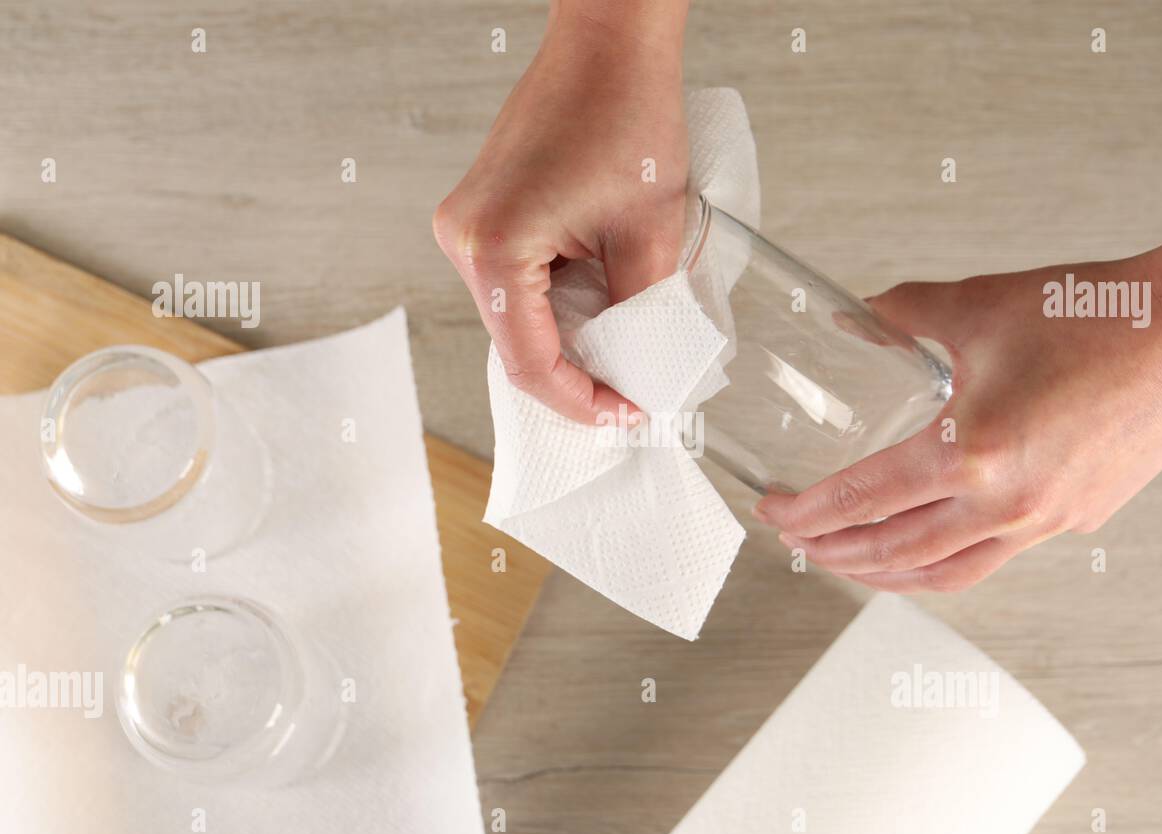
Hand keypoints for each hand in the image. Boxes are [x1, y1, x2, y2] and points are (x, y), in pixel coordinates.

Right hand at [434, 2, 689, 422]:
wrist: (609, 46)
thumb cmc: (627, 116)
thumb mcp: (650, 236)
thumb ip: (640, 316)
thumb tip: (638, 370)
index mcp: (495, 248)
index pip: (531, 363)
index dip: (582, 401)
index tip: (625, 413)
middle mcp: (464, 240)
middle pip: (517, 345)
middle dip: (576, 375)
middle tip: (629, 391)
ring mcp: (466, 226)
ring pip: (517, 318)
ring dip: (568, 340)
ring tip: (624, 348)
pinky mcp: (482, 214)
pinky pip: (517, 284)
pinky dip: (558, 305)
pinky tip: (600, 306)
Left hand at [753, 254, 1161, 591]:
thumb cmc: (1092, 317)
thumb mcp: (975, 307)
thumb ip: (900, 314)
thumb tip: (856, 317)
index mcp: (969, 453)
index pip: (862, 499)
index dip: (807, 510)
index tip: (774, 509)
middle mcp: (1003, 503)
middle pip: (892, 551)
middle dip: (833, 551)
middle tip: (796, 542)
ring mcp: (1041, 521)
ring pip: (943, 573)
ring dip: (885, 574)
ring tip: (847, 562)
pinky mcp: (1072, 521)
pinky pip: (990, 561)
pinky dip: (943, 564)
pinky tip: (925, 550)